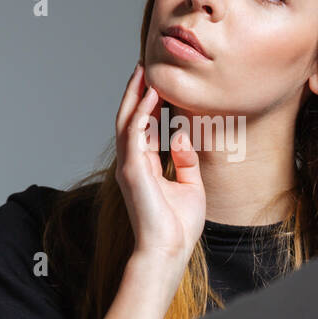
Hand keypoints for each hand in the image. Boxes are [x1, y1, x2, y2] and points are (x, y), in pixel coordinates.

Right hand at [113, 63, 205, 263]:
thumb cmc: (178, 226)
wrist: (168, 251)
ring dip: (136, 94)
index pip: (142, 127)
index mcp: (142, 167)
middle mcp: (131, 163)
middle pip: (130, 118)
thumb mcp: (189, 186)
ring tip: (145, 71)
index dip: (147, 104)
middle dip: (137, 92)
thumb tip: (182, 134)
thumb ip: (185, 160)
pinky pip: (134, 132)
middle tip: (146, 67)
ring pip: (128, 120)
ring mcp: (129, 166)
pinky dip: (142, 111)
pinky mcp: (132, 171)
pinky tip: (153, 94)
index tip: (158, 82)